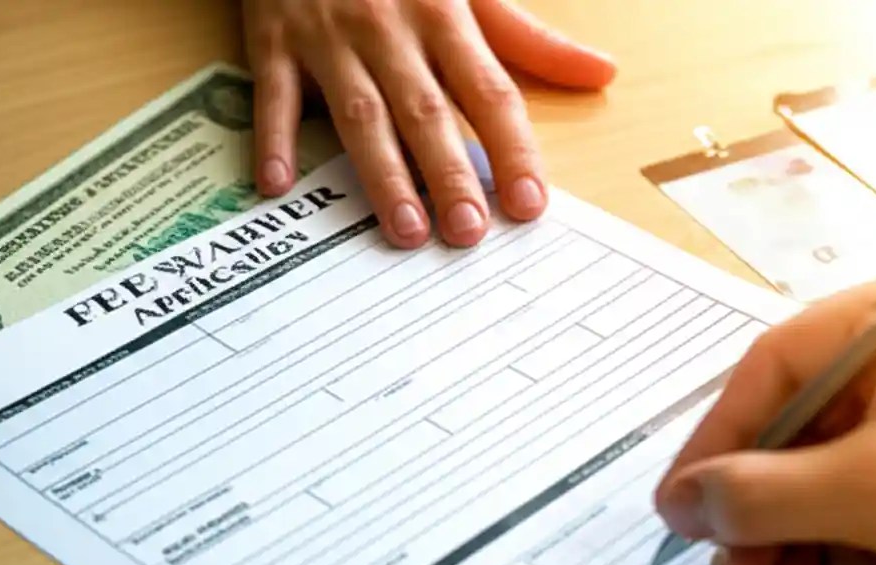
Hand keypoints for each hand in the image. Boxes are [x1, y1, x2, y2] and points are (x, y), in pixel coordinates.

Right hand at [242, 0, 615, 247]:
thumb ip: (531, 39)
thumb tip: (600, 72)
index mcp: (444, 15)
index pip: (490, 92)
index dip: (513, 150)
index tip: (529, 204)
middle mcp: (391, 29)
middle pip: (428, 111)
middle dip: (450, 174)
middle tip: (468, 232)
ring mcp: (330, 35)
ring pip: (361, 112)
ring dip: (383, 174)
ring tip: (406, 230)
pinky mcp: (275, 38)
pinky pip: (274, 93)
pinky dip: (274, 137)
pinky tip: (279, 183)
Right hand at [654, 279, 875, 564]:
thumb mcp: (873, 492)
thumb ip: (764, 492)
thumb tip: (693, 497)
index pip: (775, 363)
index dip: (717, 437)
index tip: (682, 495)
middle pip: (802, 416)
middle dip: (758, 496)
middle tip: (729, 552)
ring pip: (836, 457)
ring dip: (794, 524)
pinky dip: (843, 530)